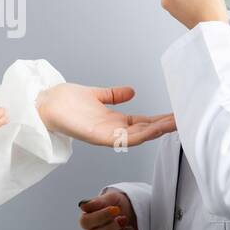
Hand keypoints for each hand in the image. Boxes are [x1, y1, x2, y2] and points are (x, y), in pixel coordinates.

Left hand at [35, 83, 174, 147]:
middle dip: (165, 126)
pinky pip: (123, 138)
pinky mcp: (98, 137)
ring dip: (158, 130)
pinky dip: (141, 134)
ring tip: (177, 124)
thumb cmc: (64, 101)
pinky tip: (154, 129)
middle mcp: (112, 130)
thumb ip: (113, 95)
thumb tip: (131, 91)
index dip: (160, 120)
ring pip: (139, 136)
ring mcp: (106, 135)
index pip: (143, 122)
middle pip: (145, 131)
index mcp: (113, 122)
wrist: (43, 103)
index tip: (178, 114)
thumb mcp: (96, 95)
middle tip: (187, 120)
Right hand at [78, 191, 136, 229]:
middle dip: (111, 228)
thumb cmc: (122, 206)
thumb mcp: (113, 198)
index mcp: (89, 220)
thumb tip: (82, 205)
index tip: (116, 209)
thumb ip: (99, 201)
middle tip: (123, 219)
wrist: (138, 215)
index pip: (85, 222)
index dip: (100, 216)